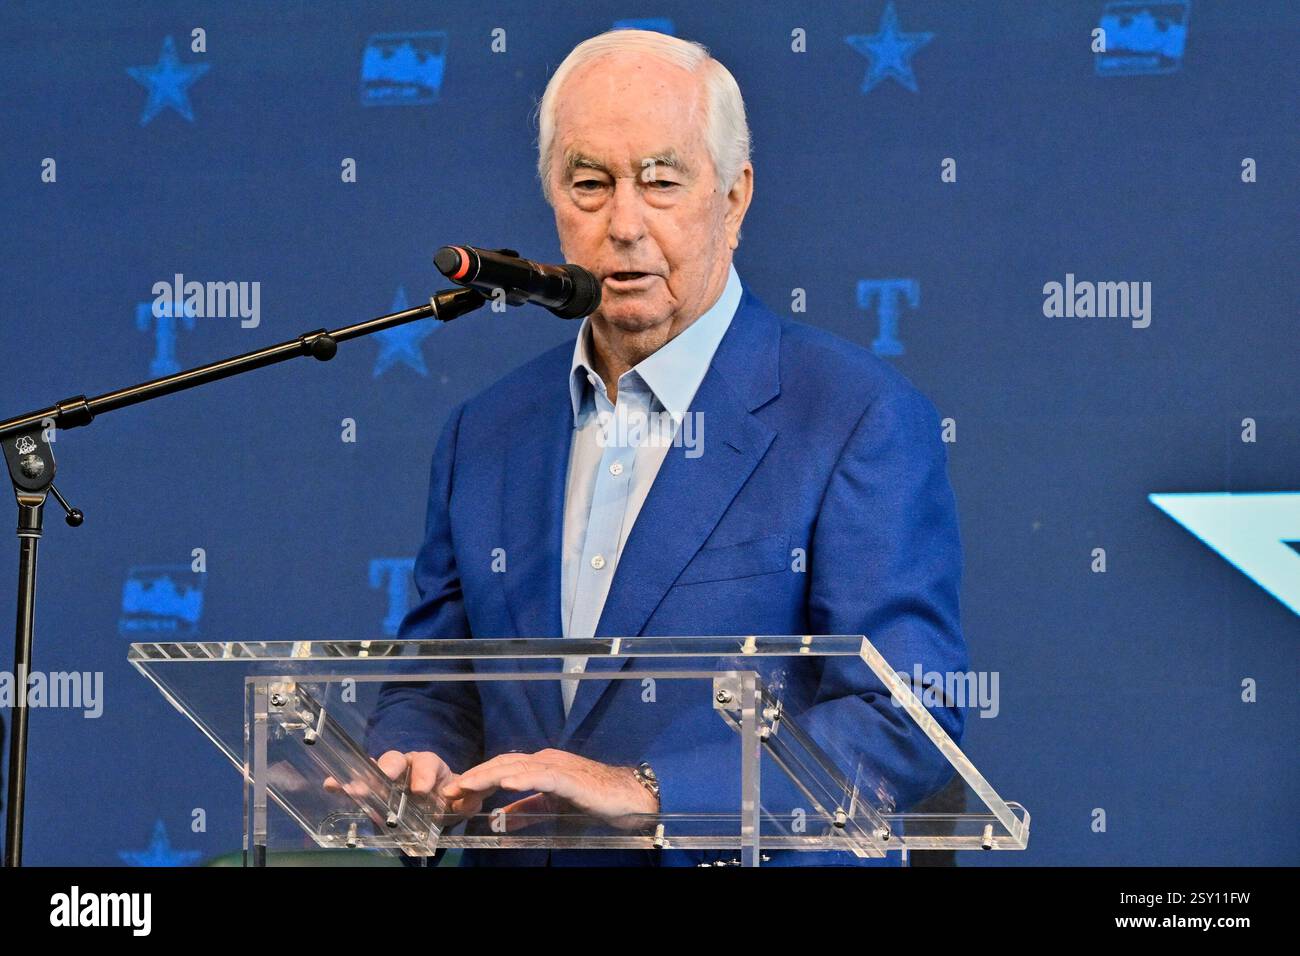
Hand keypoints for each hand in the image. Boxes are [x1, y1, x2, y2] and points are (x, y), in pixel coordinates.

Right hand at [324, 750, 485, 824]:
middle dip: (389, 767)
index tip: (421, 790)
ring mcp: (388, 777)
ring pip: (374, 771)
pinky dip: (343, 783)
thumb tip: (472, 799)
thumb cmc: (448, 797)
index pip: (427, 762)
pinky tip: (331, 784)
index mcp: (429, 765)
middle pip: (396, 759)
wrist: (438, 805)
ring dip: (362, 778)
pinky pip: (358, 783)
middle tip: (386, 778)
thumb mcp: (462, 800)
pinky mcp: (374, 791)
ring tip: (350, 787)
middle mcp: (406, 766)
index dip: (423, 773)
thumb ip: (468, 799)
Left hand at [447, 749, 658, 830]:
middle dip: (476, 776)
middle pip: (504, 764)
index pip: (503, 768)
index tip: (456, 791)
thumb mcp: (552, 807)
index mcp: (541, 765)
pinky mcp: (571, 778)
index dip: (478, 778)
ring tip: (467, 785)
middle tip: (451, 790)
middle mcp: (546, 760)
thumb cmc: (594, 799)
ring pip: (518, 767)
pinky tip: (506, 783)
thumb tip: (501, 821)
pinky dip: (523, 778)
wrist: (628, 796)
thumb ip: (527, 810)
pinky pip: (543, 776)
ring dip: (490, 776)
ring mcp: (558, 766)